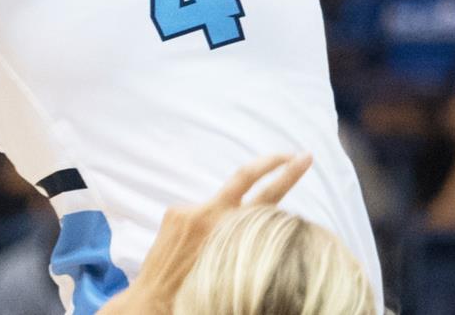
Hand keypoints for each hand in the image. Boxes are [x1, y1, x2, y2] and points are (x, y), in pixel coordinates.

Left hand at [110, 153, 314, 313]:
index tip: (304, 158)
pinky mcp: (175, 211)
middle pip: (246, 177)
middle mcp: (211, 215)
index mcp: (231, 231)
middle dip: (273, 163)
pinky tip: (187, 254)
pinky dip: (200, 229)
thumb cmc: (193, 291)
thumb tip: (256, 224)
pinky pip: (196, 214)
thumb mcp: (229, 265)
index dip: (288, 175)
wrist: (151, 300)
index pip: (266, 196)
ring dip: (220, 223)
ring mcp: (190, 210)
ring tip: (204, 255)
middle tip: (297, 154)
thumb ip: (241, 238)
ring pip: (218, 207)